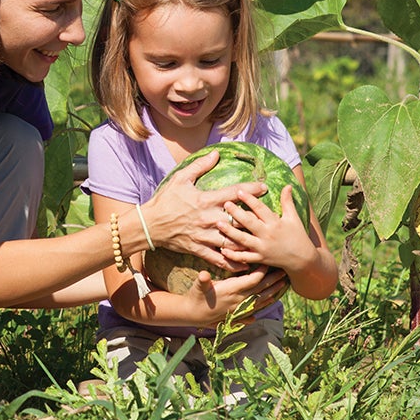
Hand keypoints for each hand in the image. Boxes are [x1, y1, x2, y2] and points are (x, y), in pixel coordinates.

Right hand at [141, 150, 267, 270]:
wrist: (149, 225)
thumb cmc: (166, 200)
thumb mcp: (181, 178)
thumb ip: (200, 166)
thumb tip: (216, 154)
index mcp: (205, 200)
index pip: (233, 193)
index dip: (251, 189)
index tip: (264, 187)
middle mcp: (208, 219)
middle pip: (238, 220)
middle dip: (254, 218)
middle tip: (269, 218)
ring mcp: (204, 236)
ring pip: (232, 241)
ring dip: (247, 242)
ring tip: (262, 242)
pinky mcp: (199, 249)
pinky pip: (219, 258)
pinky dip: (233, 263)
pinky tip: (246, 264)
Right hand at [181, 266, 288, 326]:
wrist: (194, 315)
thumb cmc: (196, 297)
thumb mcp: (197, 287)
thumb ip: (202, 281)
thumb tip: (203, 275)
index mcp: (231, 291)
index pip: (252, 280)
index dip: (261, 271)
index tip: (267, 261)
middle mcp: (239, 300)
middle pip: (261, 289)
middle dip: (273, 279)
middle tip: (284, 270)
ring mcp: (240, 308)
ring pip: (262, 299)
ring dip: (274, 291)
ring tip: (284, 283)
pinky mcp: (239, 313)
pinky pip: (257, 308)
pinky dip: (266, 302)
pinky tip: (273, 299)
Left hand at [220, 186, 338, 300]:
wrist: (302, 259)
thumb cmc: (297, 236)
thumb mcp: (293, 218)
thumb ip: (287, 201)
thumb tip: (287, 185)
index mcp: (275, 223)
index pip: (260, 209)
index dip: (250, 199)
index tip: (239, 191)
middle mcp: (267, 235)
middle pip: (249, 223)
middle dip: (236, 213)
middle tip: (225, 204)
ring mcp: (262, 248)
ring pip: (243, 240)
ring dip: (230, 232)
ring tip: (219, 223)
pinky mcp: (260, 259)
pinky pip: (244, 257)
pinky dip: (233, 255)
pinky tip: (222, 249)